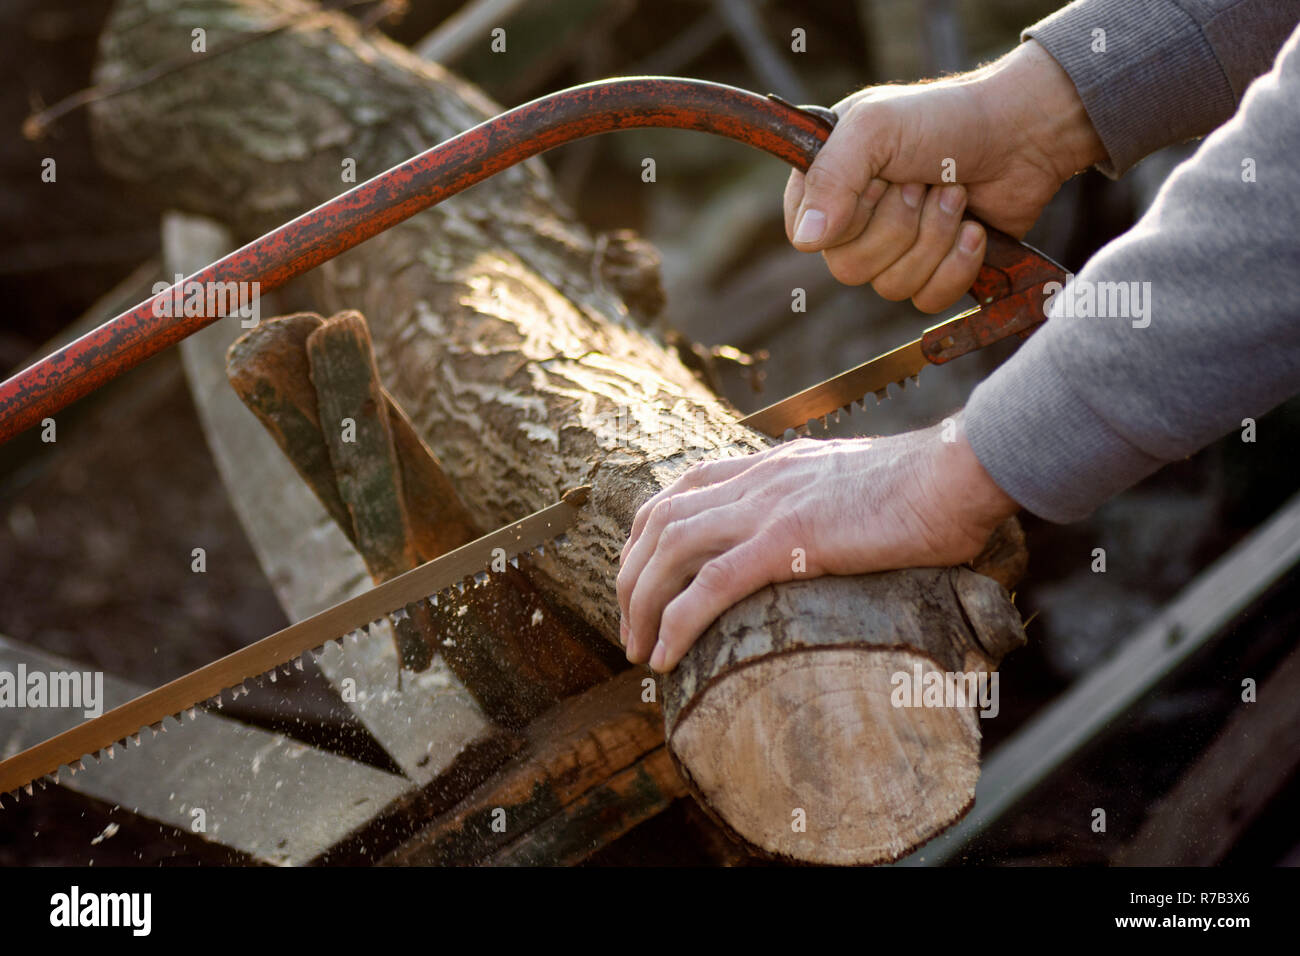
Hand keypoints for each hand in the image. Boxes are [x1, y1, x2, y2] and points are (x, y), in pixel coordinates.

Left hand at [617, 417, 1019, 671]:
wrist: (960, 472)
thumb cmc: (931, 487)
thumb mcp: (862, 488)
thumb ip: (831, 506)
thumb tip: (834, 538)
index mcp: (774, 465)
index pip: (685, 487)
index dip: (647, 531)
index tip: (639, 573)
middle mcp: (759, 479)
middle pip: (661, 519)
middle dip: (630, 575)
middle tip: (628, 627)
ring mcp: (770, 507)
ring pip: (671, 549)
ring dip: (641, 603)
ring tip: (638, 652)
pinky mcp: (790, 541)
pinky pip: (711, 585)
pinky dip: (677, 622)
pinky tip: (665, 657)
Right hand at [785, 39, 1105, 311]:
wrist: (1022, 132)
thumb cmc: (944, 118)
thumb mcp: (875, 128)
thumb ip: (831, 178)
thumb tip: (807, 240)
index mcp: (827, 184)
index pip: (806, 237)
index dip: (848, 218)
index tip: (881, 180)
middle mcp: (853, 222)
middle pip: (849, 270)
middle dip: (900, 226)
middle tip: (924, 184)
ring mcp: (894, 250)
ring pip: (890, 287)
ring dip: (934, 238)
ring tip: (955, 195)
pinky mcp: (934, 271)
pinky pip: (927, 301)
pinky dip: (956, 266)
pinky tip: (973, 229)